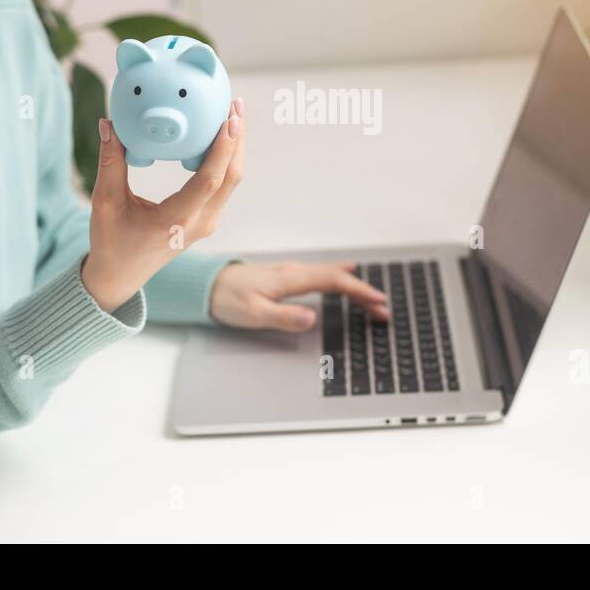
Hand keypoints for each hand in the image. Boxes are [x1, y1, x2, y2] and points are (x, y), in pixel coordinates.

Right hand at [81, 100, 244, 312]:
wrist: (121, 276)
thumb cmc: (111, 242)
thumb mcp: (105, 202)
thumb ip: (111, 163)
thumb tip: (109, 124)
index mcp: (176, 220)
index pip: (210, 180)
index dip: (223, 148)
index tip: (229, 118)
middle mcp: (199, 222)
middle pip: (231, 176)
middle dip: (237, 139)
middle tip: (236, 104)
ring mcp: (206, 223)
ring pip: (232, 181)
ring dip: (235, 147)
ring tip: (232, 114)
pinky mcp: (205, 219)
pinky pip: (223, 185)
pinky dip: (225, 159)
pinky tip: (219, 136)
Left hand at [208, 260, 391, 331]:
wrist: (207, 285)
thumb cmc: (228, 299)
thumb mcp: (254, 313)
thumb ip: (284, 316)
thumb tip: (312, 317)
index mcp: (290, 279)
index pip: (334, 282)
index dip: (359, 291)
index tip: (378, 302)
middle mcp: (294, 272)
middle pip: (337, 278)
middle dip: (362, 291)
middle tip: (383, 307)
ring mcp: (291, 272)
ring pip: (330, 276)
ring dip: (353, 287)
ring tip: (371, 299)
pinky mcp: (286, 277)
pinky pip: (321, 276)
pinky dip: (339, 281)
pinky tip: (344, 279)